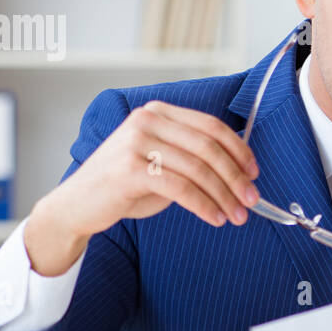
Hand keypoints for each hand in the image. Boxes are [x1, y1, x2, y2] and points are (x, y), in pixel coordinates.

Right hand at [26, 100, 260, 274]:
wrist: (77, 205)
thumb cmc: (124, 186)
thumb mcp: (161, 162)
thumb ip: (193, 158)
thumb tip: (240, 172)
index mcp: (158, 112)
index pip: (211, 126)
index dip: (238, 149)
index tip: (254, 172)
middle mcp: (147, 120)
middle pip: (209, 147)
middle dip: (236, 176)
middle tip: (252, 200)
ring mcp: (136, 142)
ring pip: (199, 169)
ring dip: (224, 195)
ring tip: (238, 215)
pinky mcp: (130, 169)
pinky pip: (182, 188)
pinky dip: (205, 205)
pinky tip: (215, 218)